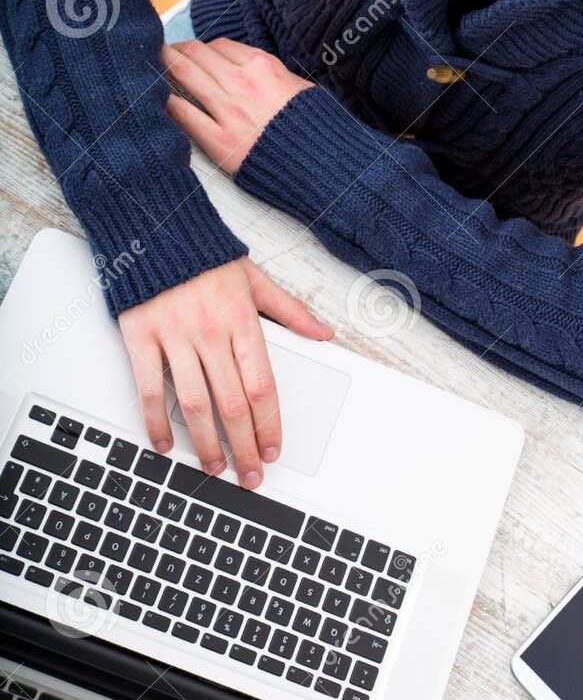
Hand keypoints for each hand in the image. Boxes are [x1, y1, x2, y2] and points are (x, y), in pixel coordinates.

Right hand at [117, 257, 332, 488]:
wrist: (155, 226)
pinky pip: (150, 388)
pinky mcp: (141, 337)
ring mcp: (174, 337)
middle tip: (250, 474)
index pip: (262, 386)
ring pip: (194, 404)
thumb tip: (325, 333)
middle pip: (232, 404)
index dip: (269, 424)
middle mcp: (210, 332)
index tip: (273, 449)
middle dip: (244, 446)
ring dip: (206, 443)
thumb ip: (291, 311)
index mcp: (243, 321)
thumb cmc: (205, 256)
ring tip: (215, 466)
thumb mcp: (256, 278)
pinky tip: (164, 443)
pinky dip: (156, 421)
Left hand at [162, 36, 312, 173]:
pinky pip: (183, 114)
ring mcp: (228, 111)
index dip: (203, 47)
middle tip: (162, 52)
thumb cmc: (317, 129)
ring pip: (185, 75)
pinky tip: (157, 99)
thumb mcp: (303, 90)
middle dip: (176, 49)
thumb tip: (259, 72)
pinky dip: (167, 102)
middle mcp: (242, 82)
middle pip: (197, 54)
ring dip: (164, 66)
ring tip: (152, 66)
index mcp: (263, 66)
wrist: (322, 166)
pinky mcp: (219, 140)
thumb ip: (277, 76)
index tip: (194, 52)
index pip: (221, 46)